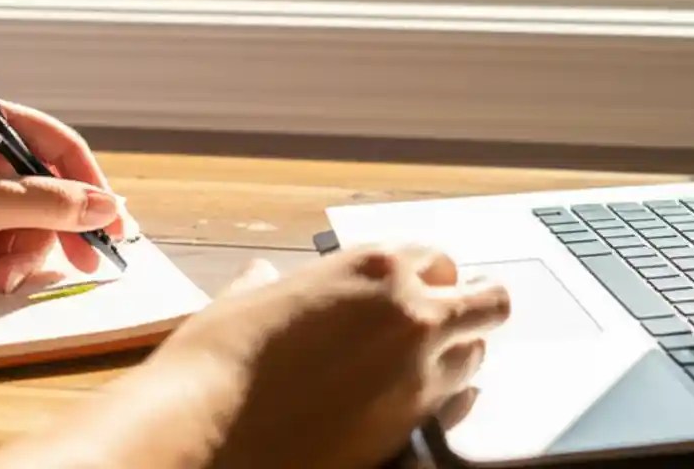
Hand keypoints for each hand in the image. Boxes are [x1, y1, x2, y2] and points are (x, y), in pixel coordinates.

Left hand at [0, 102, 133, 291]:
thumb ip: (52, 204)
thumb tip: (111, 208)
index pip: (61, 147)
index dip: (92, 185)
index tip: (115, 223)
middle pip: (50, 190)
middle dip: (58, 231)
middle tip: (86, 262)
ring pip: (28, 223)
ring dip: (16, 254)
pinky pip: (2, 241)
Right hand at [186, 246, 509, 468]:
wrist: (206, 434)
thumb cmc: (216, 362)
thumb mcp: (244, 300)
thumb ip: (269, 284)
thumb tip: (262, 278)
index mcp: (374, 268)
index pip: (440, 260)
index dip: (430, 275)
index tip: (419, 288)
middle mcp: (411, 314)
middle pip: (487, 302)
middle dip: (472, 308)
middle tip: (449, 321)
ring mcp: (419, 374)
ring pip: (477, 356)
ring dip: (456, 356)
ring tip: (423, 366)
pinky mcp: (416, 428)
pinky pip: (460, 407)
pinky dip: (448, 402)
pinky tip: (419, 405)